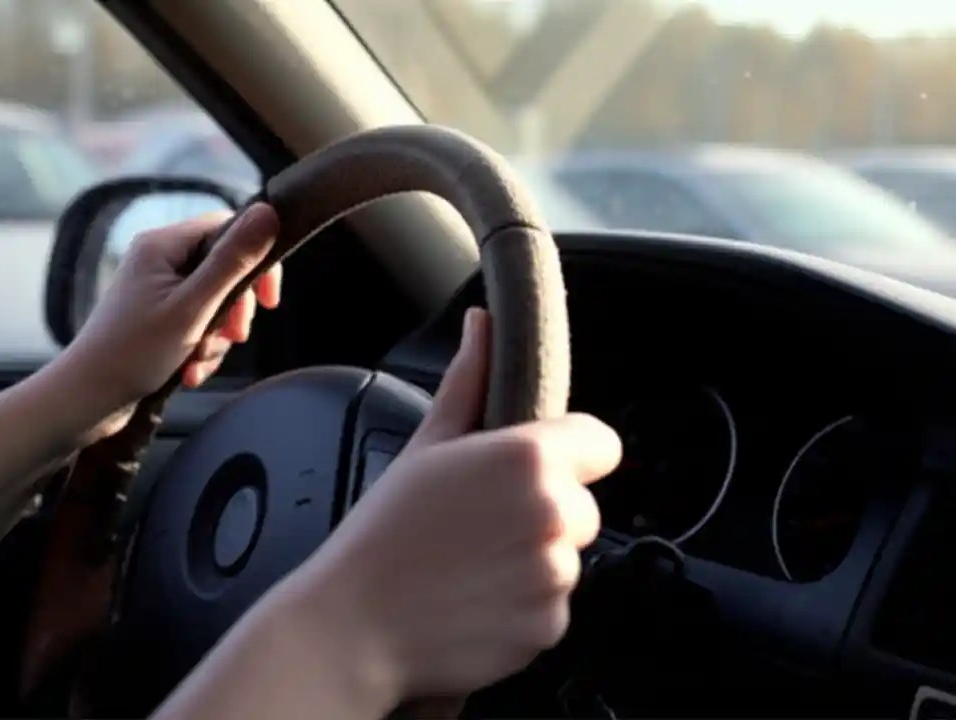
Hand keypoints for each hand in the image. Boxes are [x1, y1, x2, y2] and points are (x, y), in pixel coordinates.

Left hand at [59, 203, 281, 430]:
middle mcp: (158, 260)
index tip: (269, 301)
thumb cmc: (134, 352)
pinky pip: (199, 323)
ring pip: (215, 302)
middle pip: (224, 269)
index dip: (255, 261)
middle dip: (234, 310)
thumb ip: (233, 262)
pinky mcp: (158, 317)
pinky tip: (189, 371)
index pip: (227, 229)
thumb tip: (270, 213)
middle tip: (233, 337)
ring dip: (216, 337)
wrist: (87, 399)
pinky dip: (201, 349)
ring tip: (198, 361)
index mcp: (162, 245)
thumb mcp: (194, 307)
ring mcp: (157, 289)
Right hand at [286, 307, 621, 706]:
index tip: (536, 467)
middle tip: (483, 523)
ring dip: (533, 561)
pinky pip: (554, 608)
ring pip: (567, 558)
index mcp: (529, 458)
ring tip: (471, 564)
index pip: (601, 442)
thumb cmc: (383, 534)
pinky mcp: (550, 628)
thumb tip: (481, 325)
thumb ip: (469, 381)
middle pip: (584, 505)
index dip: (572, 453)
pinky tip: (475, 601)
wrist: (354, 625)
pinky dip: (524, 608)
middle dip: (546, 512)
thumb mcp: (426, 445)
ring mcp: (555, 576)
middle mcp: (554, 514)